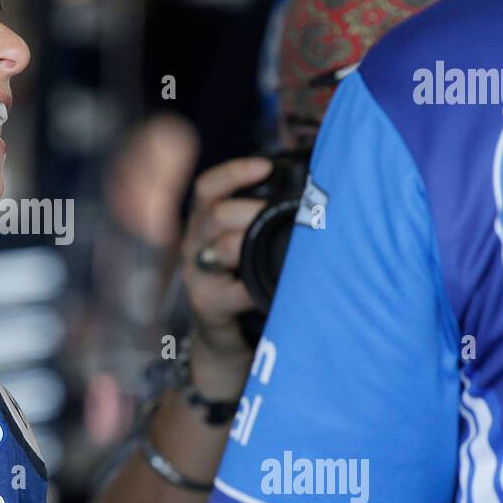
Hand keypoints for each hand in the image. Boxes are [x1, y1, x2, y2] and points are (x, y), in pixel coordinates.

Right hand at [180, 157, 271, 389]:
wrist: (224, 336)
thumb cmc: (243, 280)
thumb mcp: (244, 244)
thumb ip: (258, 218)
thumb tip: (308, 188)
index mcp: (202, 223)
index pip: (206, 187)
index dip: (233, 172)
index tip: (265, 165)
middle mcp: (194, 245)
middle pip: (217, 214)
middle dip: (254, 210)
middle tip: (289, 217)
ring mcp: (197, 276)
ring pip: (223, 247)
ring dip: (256, 244)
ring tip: (285, 247)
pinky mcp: (207, 305)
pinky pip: (237, 290)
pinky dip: (261, 286)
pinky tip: (279, 285)